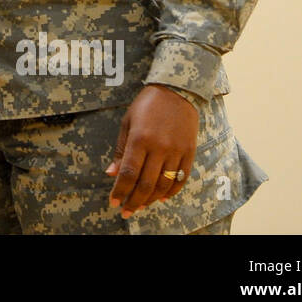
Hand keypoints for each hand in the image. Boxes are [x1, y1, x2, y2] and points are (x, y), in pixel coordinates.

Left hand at [105, 84, 198, 218]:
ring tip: (141, 205)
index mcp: (140, 139)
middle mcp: (159, 147)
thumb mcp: (127, 122)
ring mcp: (176, 151)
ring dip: (151, 199)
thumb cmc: (146, 105)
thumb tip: (112, 174)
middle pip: (146, 183)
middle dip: (134, 201)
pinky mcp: (189, 152)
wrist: (176, 90)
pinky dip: (171, 191)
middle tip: (126, 211)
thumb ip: (121, 150)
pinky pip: (181, 178)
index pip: (129, 173)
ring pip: (164, 184)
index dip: (121, 191)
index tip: (114, 202)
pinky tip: (162, 197)